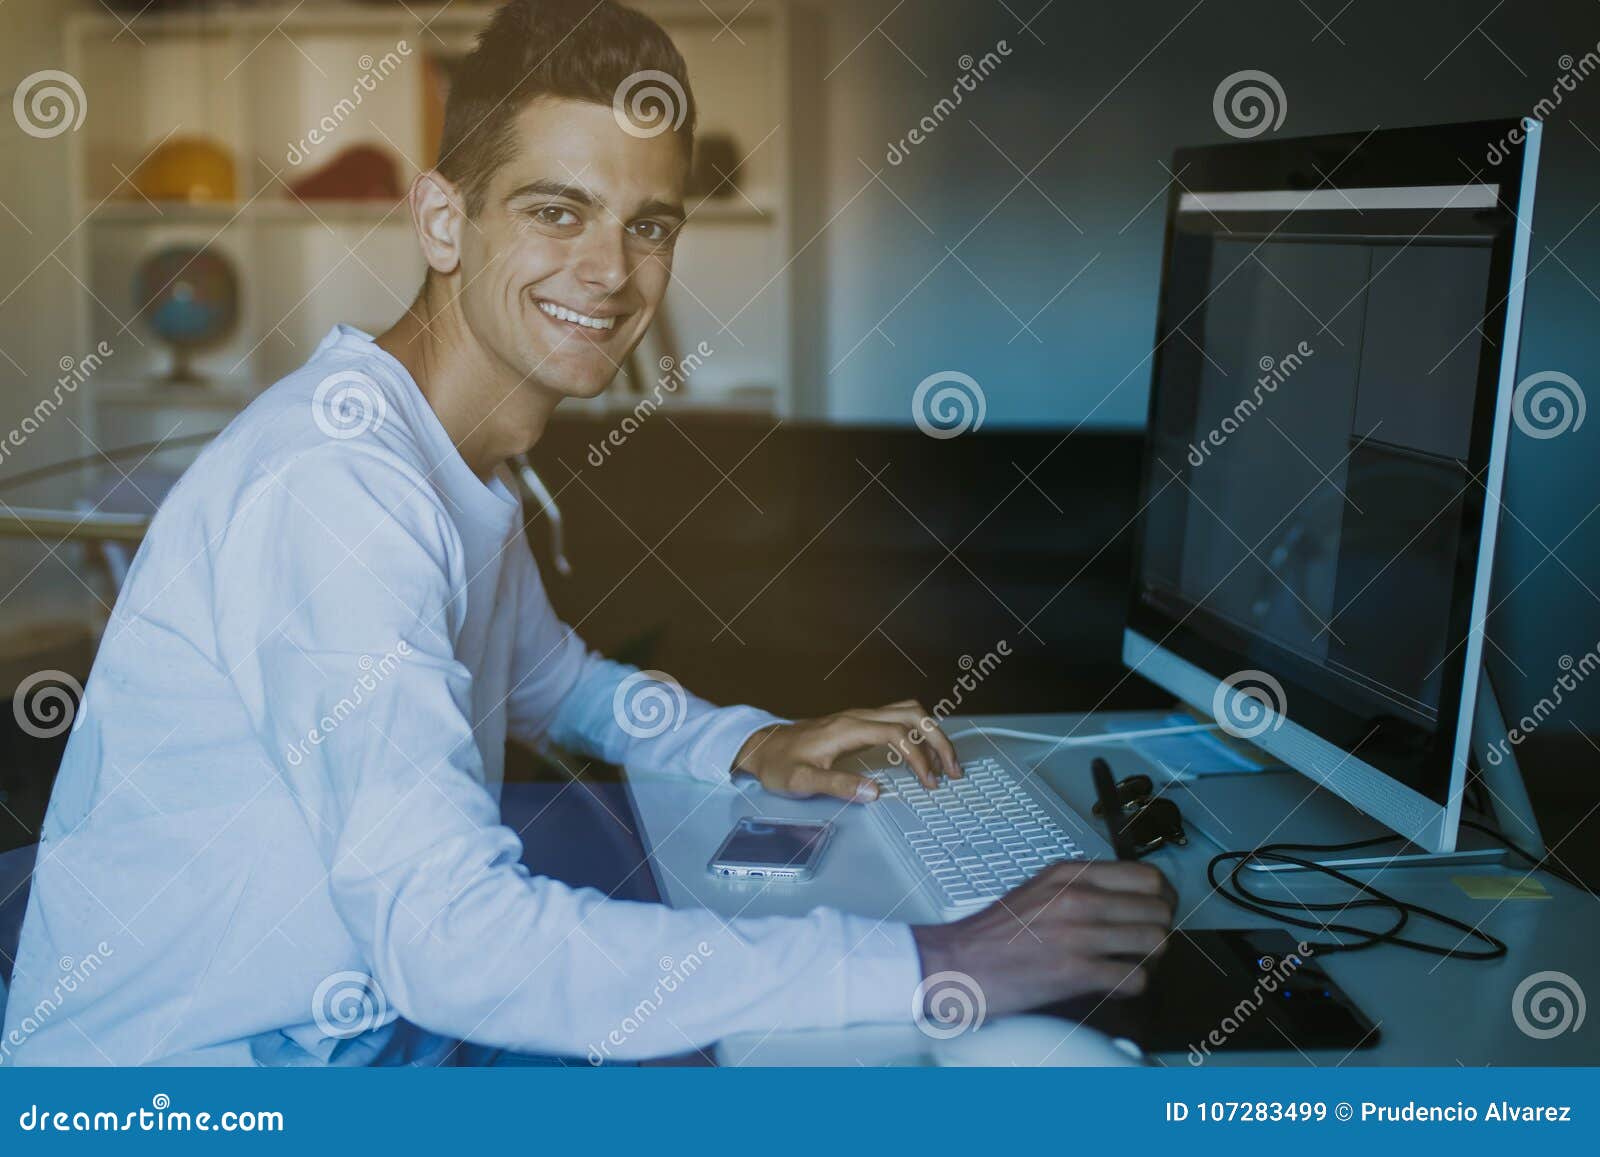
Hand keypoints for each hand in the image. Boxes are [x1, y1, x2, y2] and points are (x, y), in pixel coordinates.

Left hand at [733, 700, 961, 801]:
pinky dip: (919, 734)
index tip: (929, 783)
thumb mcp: (801, 781)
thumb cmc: (780, 765)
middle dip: (939, 741)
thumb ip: (837, 785)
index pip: (898, 735)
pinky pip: (899, 718)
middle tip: (955, 771)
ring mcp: (860, 716)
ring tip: (945, 765)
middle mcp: (858, 716)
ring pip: (909, 712)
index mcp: (848, 729)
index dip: (919, 757)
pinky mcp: (860, 722)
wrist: (762, 747)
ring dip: (932, 735)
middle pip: (913, 716)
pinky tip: (923, 755)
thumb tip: (875, 792)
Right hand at [910, 861, 1176, 1018]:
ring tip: (1130, 964)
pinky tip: (1115, 985)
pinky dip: (1133, 986)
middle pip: (1159, 909)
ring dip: (1150, 959)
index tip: (1156, 910)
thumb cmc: (993, 934)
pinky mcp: (1076, 972)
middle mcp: (1078, 898)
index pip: (1147, 875)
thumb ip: (1081, 887)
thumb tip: (1125, 899)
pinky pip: (1136, 979)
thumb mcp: (1039, 889)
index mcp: (1069, 874)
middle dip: (1158, 929)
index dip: (1161, 897)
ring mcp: (1079, 934)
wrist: (956, 963)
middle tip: (1143, 943)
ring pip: (1156, 942)